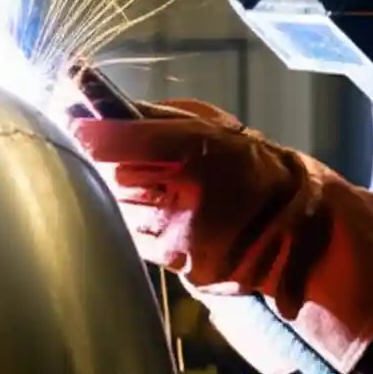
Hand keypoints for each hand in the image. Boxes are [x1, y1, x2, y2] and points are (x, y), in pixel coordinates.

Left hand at [72, 98, 372, 373]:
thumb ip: (153, 117)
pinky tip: (161, 209)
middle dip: (100, 160)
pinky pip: (135, 238)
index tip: (72, 114)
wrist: (300, 229)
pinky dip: (137, 222)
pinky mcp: (180, 266)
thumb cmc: (256, 167)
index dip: (86, 127)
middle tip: (100, 143)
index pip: (111, 140)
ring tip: (147, 181)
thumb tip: (100, 107)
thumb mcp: (210, 125)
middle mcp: (182, 197)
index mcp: (193, 152)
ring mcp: (179, 237)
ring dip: (118, 193)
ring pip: (116, 210)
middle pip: (105, 176)